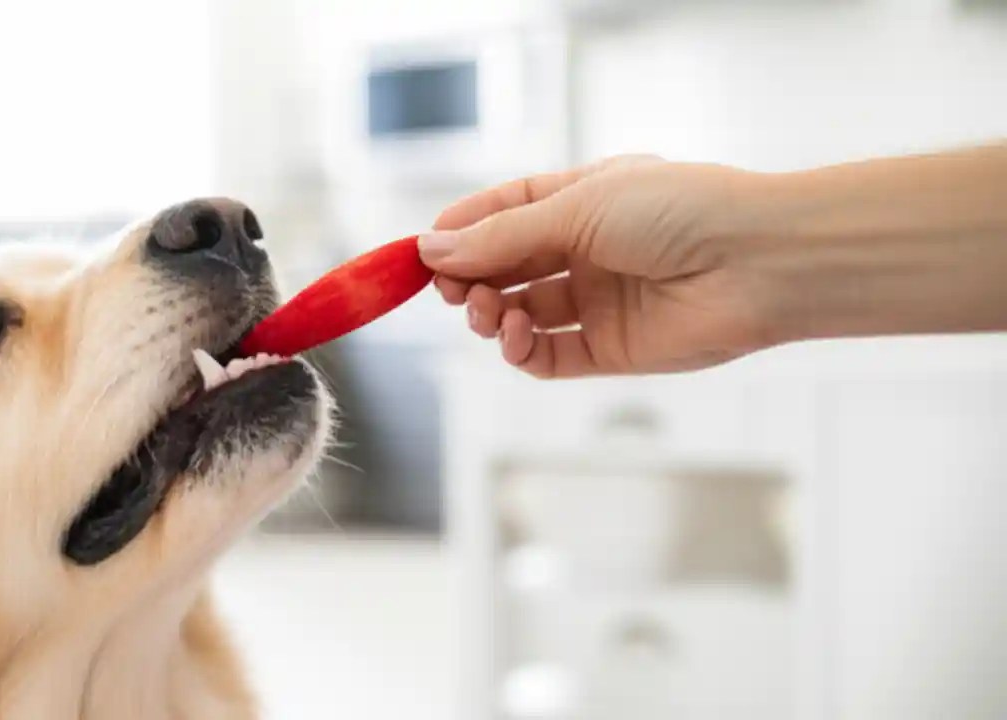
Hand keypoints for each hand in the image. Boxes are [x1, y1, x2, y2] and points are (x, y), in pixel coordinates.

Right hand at [422, 156, 774, 377]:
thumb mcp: (577, 208)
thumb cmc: (679, 211)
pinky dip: (520, 350)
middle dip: (470, 276)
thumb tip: (430, 252)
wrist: (758, 263)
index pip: (505, 212)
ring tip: (486, 310)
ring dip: (490, 313)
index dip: (462, 230)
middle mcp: (588, 249)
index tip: (422, 250)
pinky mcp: (610, 350)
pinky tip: (515, 335)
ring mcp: (599, 300)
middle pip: (506, 265)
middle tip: (450, 288)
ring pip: (519, 312)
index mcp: (584, 199)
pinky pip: (547, 356)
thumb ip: (502, 237)